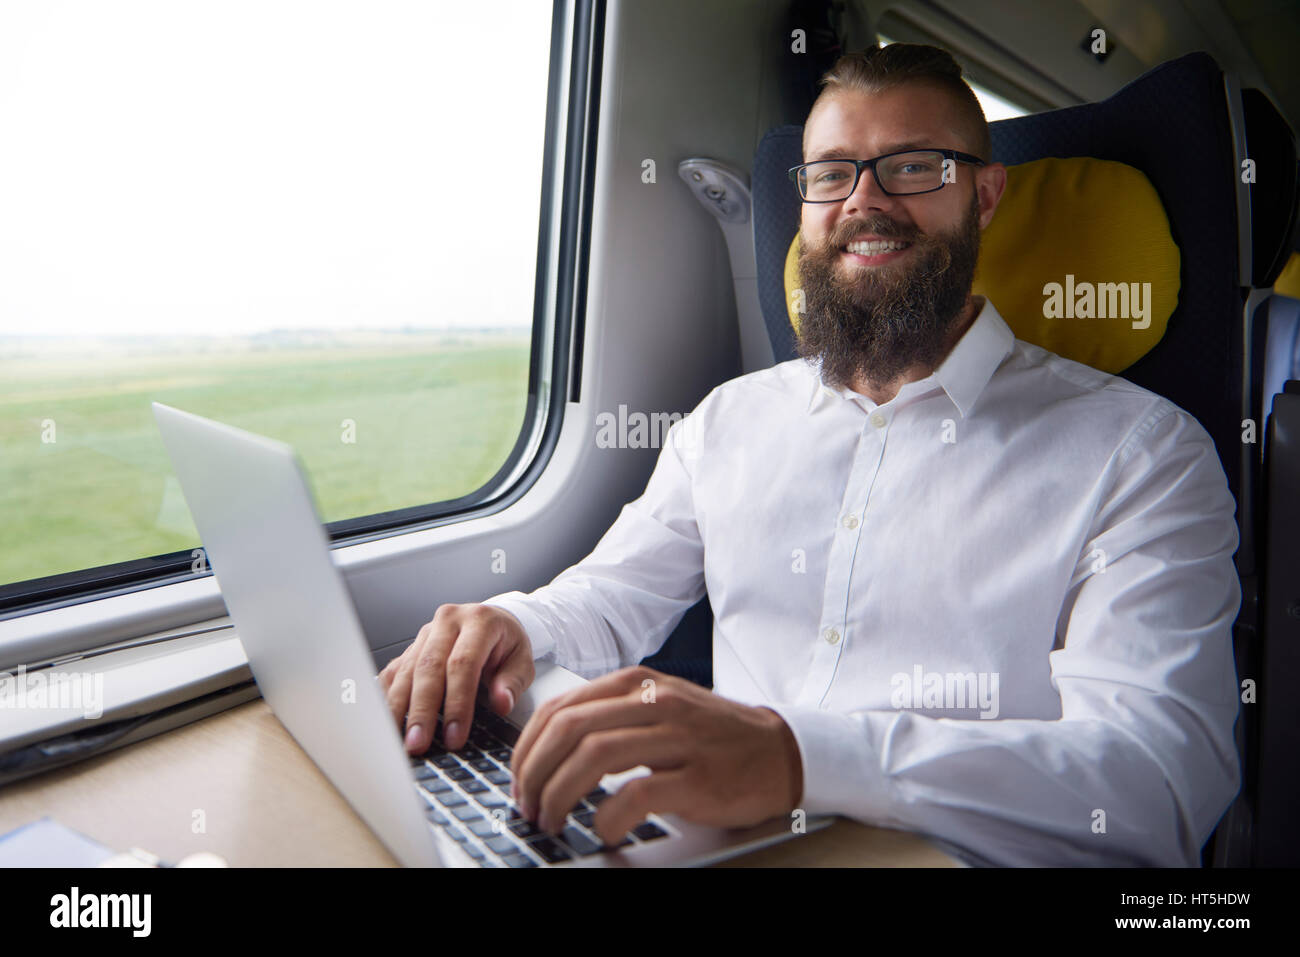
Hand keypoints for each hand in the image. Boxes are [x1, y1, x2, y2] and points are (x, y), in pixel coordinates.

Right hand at [379, 603, 534, 753]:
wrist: (494, 621)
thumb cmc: (508, 644)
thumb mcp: (523, 661)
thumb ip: (512, 683)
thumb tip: (501, 704)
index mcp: (479, 621)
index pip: (463, 663)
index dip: (458, 702)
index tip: (455, 736)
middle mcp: (448, 622)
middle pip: (428, 668)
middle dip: (422, 710)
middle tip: (418, 744)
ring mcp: (425, 633)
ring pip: (406, 671)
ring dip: (399, 709)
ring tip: (398, 740)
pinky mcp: (410, 647)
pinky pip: (393, 673)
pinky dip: (387, 698)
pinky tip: (386, 721)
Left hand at [510, 665, 802, 844]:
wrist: (779, 750)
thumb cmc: (712, 735)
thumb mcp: (658, 707)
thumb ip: (609, 717)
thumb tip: (547, 749)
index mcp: (635, 684)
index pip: (560, 707)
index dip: (527, 747)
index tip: (518, 778)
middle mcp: (652, 703)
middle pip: (568, 729)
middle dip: (533, 772)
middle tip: (526, 805)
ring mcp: (676, 738)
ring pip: (592, 757)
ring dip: (559, 794)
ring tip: (551, 820)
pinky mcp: (696, 776)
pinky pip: (635, 794)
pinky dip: (607, 816)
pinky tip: (602, 830)